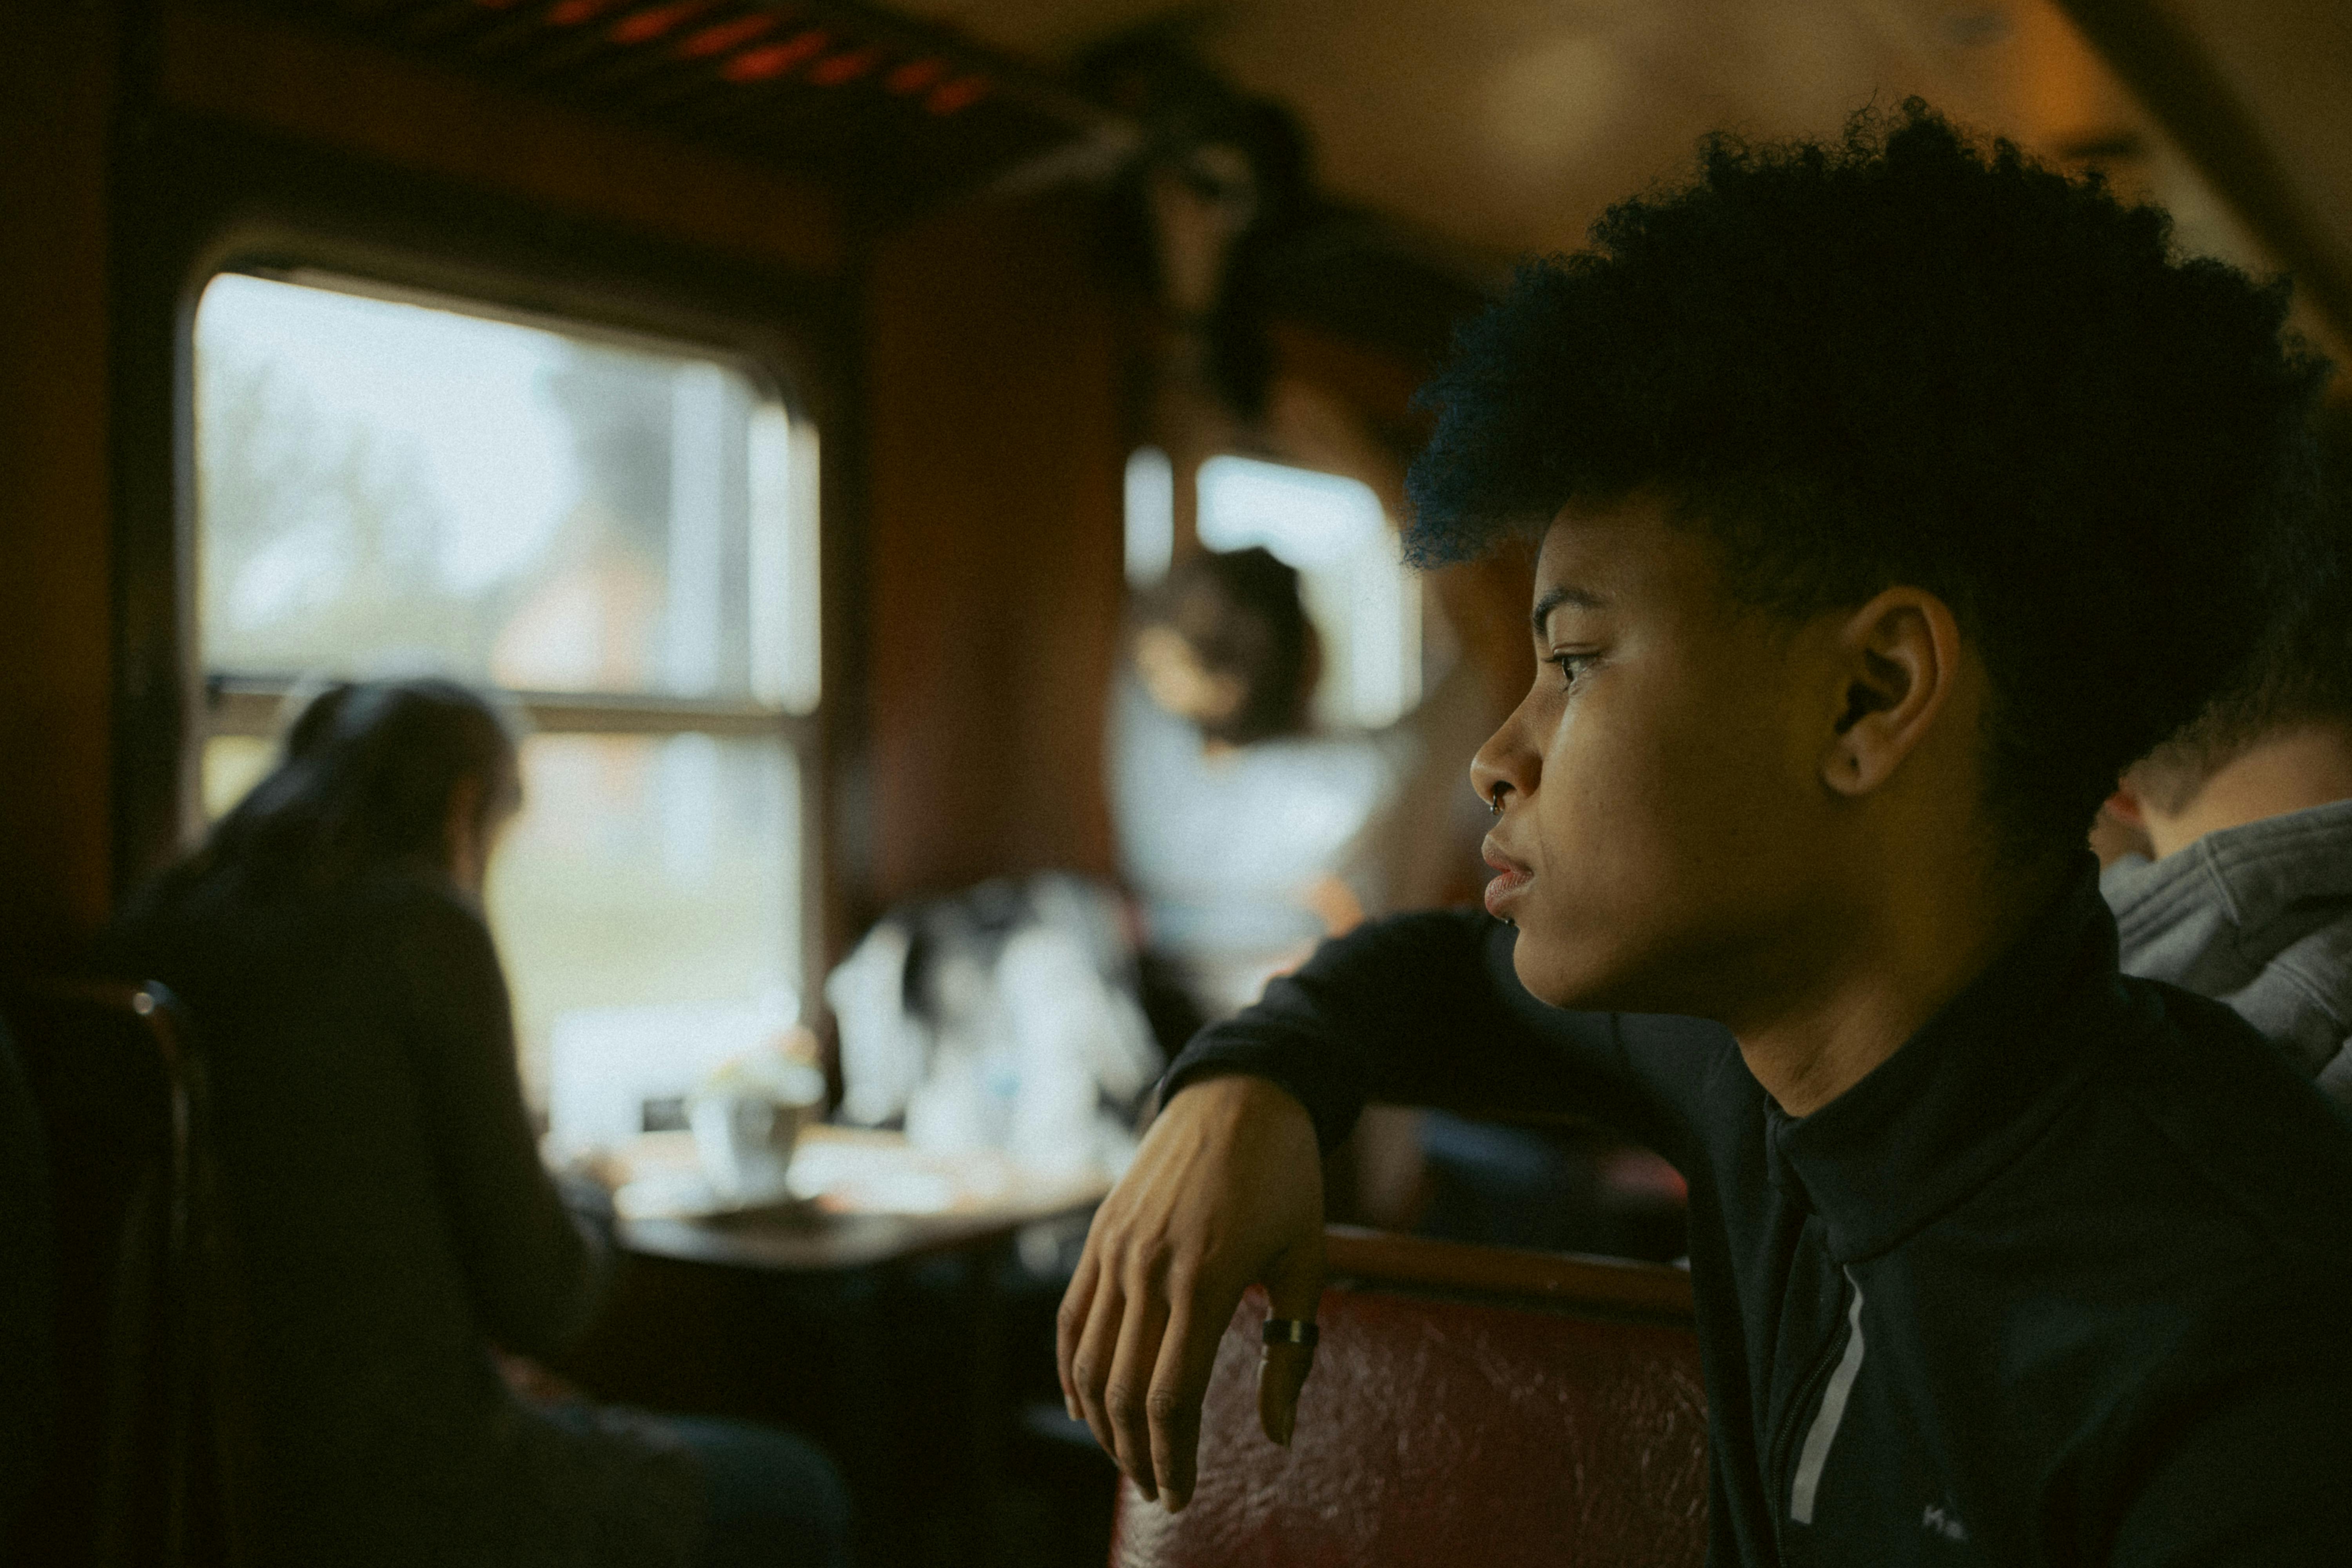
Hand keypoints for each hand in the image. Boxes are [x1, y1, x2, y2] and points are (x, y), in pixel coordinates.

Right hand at [1058, 1074, 1326, 1510]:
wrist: (1239, 1094)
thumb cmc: (1286, 1181)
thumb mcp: (1307, 1265)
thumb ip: (1291, 1355)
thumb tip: (1279, 1437)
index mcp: (1207, 1278)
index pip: (1171, 1396)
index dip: (1173, 1457)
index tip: (1183, 1495)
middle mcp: (1151, 1267)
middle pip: (1125, 1390)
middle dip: (1138, 1454)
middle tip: (1161, 1490)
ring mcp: (1116, 1249)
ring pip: (1090, 1360)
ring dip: (1104, 1423)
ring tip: (1131, 1457)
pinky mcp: (1099, 1235)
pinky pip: (1071, 1317)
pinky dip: (1072, 1370)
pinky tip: (1086, 1405)